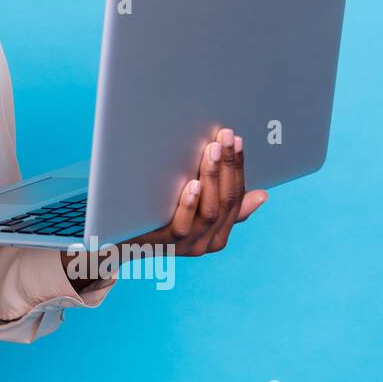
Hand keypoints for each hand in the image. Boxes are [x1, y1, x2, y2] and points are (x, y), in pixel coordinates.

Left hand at [141, 127, 267, 255]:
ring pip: (209, 211)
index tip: (236, 140)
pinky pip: (183, 225)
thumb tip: (262, 195)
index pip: (236, 196)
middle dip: (228, 165)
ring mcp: (188, 245)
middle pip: (226, 201)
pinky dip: (189, 203)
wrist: (120, 243)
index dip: (238, 167)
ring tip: (212, 150)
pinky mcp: (165, 244)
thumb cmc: (158, 220)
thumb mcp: (194, 212)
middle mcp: (208, 242)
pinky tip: (192, 183)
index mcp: (220, 233)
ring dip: (212, 177)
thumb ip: (223, 205)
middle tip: (225, 136)